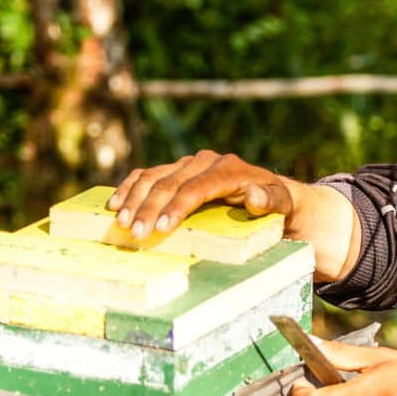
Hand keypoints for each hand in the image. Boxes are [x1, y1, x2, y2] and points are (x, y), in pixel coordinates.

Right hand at [109, 149, 294, 239]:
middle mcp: (205, 162)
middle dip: (149, 208)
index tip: (161, 228)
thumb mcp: (282, 203)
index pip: (196, 187)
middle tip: (135, 234)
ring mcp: (188, 164)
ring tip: (121, 223)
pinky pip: (147, 175)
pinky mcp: (176, 171)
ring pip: (153, 177)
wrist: (270, 192)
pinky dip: (129, 188)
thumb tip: (253, 195)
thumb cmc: (276, 203)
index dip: (177, 206)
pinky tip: (115, 204)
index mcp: (228, 169)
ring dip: (134, 199)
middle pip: (170, 183)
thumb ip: (270, 200)